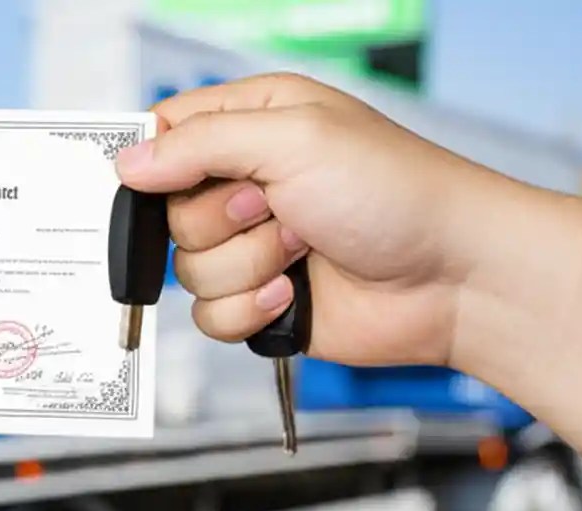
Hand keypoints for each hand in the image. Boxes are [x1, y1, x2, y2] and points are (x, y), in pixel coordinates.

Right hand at [114, 72, 507, 367]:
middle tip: (278, 207)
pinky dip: (249, 309)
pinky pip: (208, 317)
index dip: (154, 161)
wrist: (453, 279)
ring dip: (246, 265)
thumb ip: (199, 144)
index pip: (164, 133)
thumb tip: (128, 163)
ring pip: (186, 270)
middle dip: (223, 219)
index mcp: (252, 123)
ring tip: (302, 249)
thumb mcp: (292, 139)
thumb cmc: (396, 192)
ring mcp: (252, 245)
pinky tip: (297, 292)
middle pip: (168, 213)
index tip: (170, 179)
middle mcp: (246, 182)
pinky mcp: (260, 299)